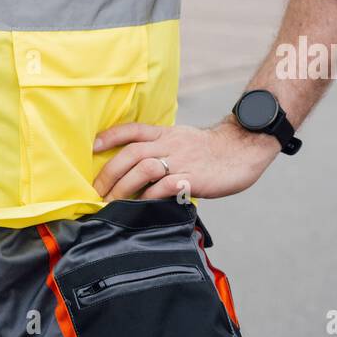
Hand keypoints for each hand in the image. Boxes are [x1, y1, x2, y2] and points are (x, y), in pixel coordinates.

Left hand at [91, 119, 279, 200]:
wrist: (244, 147)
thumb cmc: (212, 150)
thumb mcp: (183, 140)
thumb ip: (163, 149)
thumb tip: (140, 170)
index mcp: (166, 134)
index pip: (133, 130)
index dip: (111, 136)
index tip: (92, 146)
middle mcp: (170, 144)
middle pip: (131, 153)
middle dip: (109, 172)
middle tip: (95, 192)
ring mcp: (182, 160)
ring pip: (144, 167)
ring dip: (124, 186)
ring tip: (111, 203)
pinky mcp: (194, 178)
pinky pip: (167, 186)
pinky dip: (151, 196)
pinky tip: (141, 206)